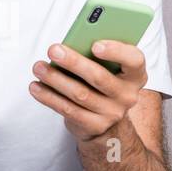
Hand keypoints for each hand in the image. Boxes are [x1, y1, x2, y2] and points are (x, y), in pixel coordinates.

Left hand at [29, 40, 146, 141]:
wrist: (107, 122)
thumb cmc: (102, 82)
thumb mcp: (108, 68)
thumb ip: (97, 56)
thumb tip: (70, 45)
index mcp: (135, 74)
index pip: (134, 60)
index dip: (116, 51)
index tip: (95, 44)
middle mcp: (128, 95)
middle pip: (99, 77)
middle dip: (74, 62)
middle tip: (53, 49)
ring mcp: (112, 113)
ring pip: (80, 94)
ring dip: (56, 79)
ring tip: (38, 67)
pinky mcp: (94, 126)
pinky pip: (68, 110)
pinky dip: (49, 97)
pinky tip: (36, 86)